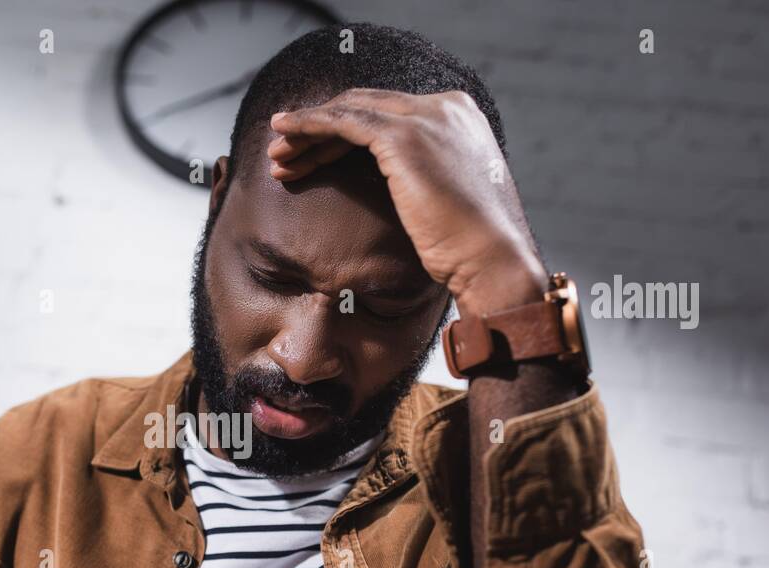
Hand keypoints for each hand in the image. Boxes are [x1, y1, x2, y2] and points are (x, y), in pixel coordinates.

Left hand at [266, 88, 546, 316]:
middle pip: (366, 106)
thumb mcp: (448, 198)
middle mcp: (445, 108)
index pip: (388, 113)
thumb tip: (399, 187)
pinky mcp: (404, 137)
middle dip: (320, 130)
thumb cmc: (471, 247)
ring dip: (307, 131)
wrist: (492, 261)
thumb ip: (425, 177)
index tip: (313, 154)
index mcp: (459, 118)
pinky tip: (285, 139)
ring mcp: (426, 118)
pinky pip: (344, 122)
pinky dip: (310, 127)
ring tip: (277, 156)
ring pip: (350, 111)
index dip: (345, 131)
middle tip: (285, 154)